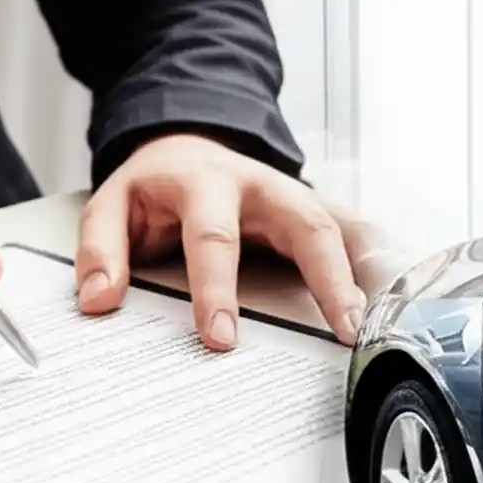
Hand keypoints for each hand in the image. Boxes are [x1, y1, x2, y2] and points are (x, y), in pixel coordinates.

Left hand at [75, 134, 367, 348]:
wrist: (185, 146)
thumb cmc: (154, 187)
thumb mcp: (111, 205)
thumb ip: (101, 249)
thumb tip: (99, 300)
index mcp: (205, 184)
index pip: (214, 237)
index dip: (217, 288)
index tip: (220, 337)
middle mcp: (260, 185)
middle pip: (305, 224)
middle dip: (325, 278)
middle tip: (341, 330)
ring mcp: (293, 195)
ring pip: (338, 228)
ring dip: (357, 276)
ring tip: (366, 328)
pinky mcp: (314, 210)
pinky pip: (353, 233)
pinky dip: (373, 265)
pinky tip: (383, 303)